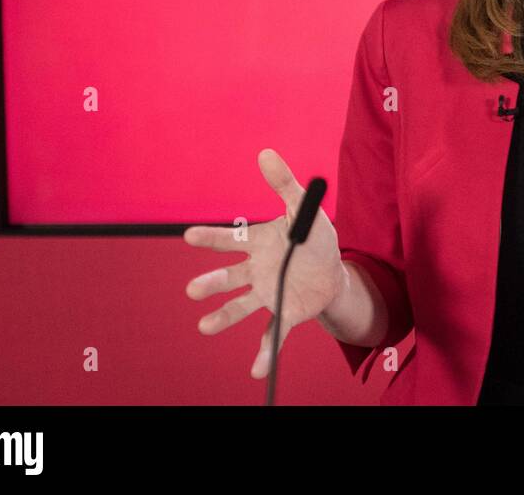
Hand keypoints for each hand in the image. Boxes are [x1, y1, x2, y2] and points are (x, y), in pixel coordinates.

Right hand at [183, 148, 347, 377]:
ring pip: (241, 306)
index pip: (230, 239)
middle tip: (194, 290)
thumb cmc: (314, 238)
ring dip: (223, 317)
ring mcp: (267, 293)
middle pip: (229, 277)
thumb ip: (284, 184)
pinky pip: (273, 334)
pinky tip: (257, 371)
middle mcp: (256, 270)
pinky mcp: (285, 313)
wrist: (333, 271)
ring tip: (205, 327)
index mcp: (258, 243)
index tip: (189, 236)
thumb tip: (265, 153)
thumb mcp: (303, 210)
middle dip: (212, 283)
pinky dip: (265, 353)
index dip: (210, 238)